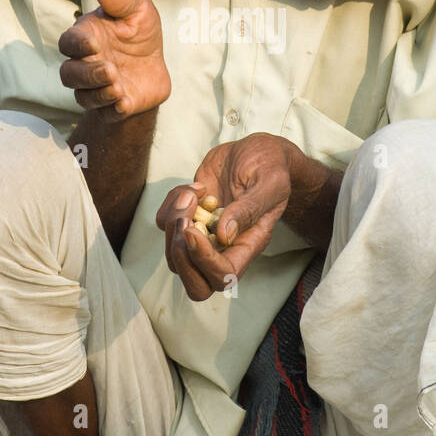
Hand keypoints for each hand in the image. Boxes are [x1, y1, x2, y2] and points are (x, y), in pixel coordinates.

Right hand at [58, 0, 170, 119]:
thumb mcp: (138, 8)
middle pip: (69, 75)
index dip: (77, 45)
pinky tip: (125, 103)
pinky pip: (106, 114)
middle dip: (87, 74)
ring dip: (99, 93)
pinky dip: (114, 110)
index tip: (93, 44)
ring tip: (118, 86)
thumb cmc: (139, 31)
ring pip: (83, 97)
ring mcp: (96, 88)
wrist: (154, 66)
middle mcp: (85, 65)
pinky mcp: (111, 107)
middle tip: (110, 69)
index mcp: (86, 38)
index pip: (68, 43)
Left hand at [155, 134, 297, 301]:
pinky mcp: (188, 215)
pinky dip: (171, 203)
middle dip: (180, 257)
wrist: (256, 151)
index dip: (203, 261)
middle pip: (195, 284)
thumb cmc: (270, 168)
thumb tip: (224, 235)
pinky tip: (196, 187)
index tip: (194, 229)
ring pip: (174, 254)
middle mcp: (225, 247)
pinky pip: (165, 223)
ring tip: (193, 193)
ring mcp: (204, 234)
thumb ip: (249, 208)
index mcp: (249, 245)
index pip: (223, 276)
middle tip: (184, 222)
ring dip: (173, 222)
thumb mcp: (269, 183)